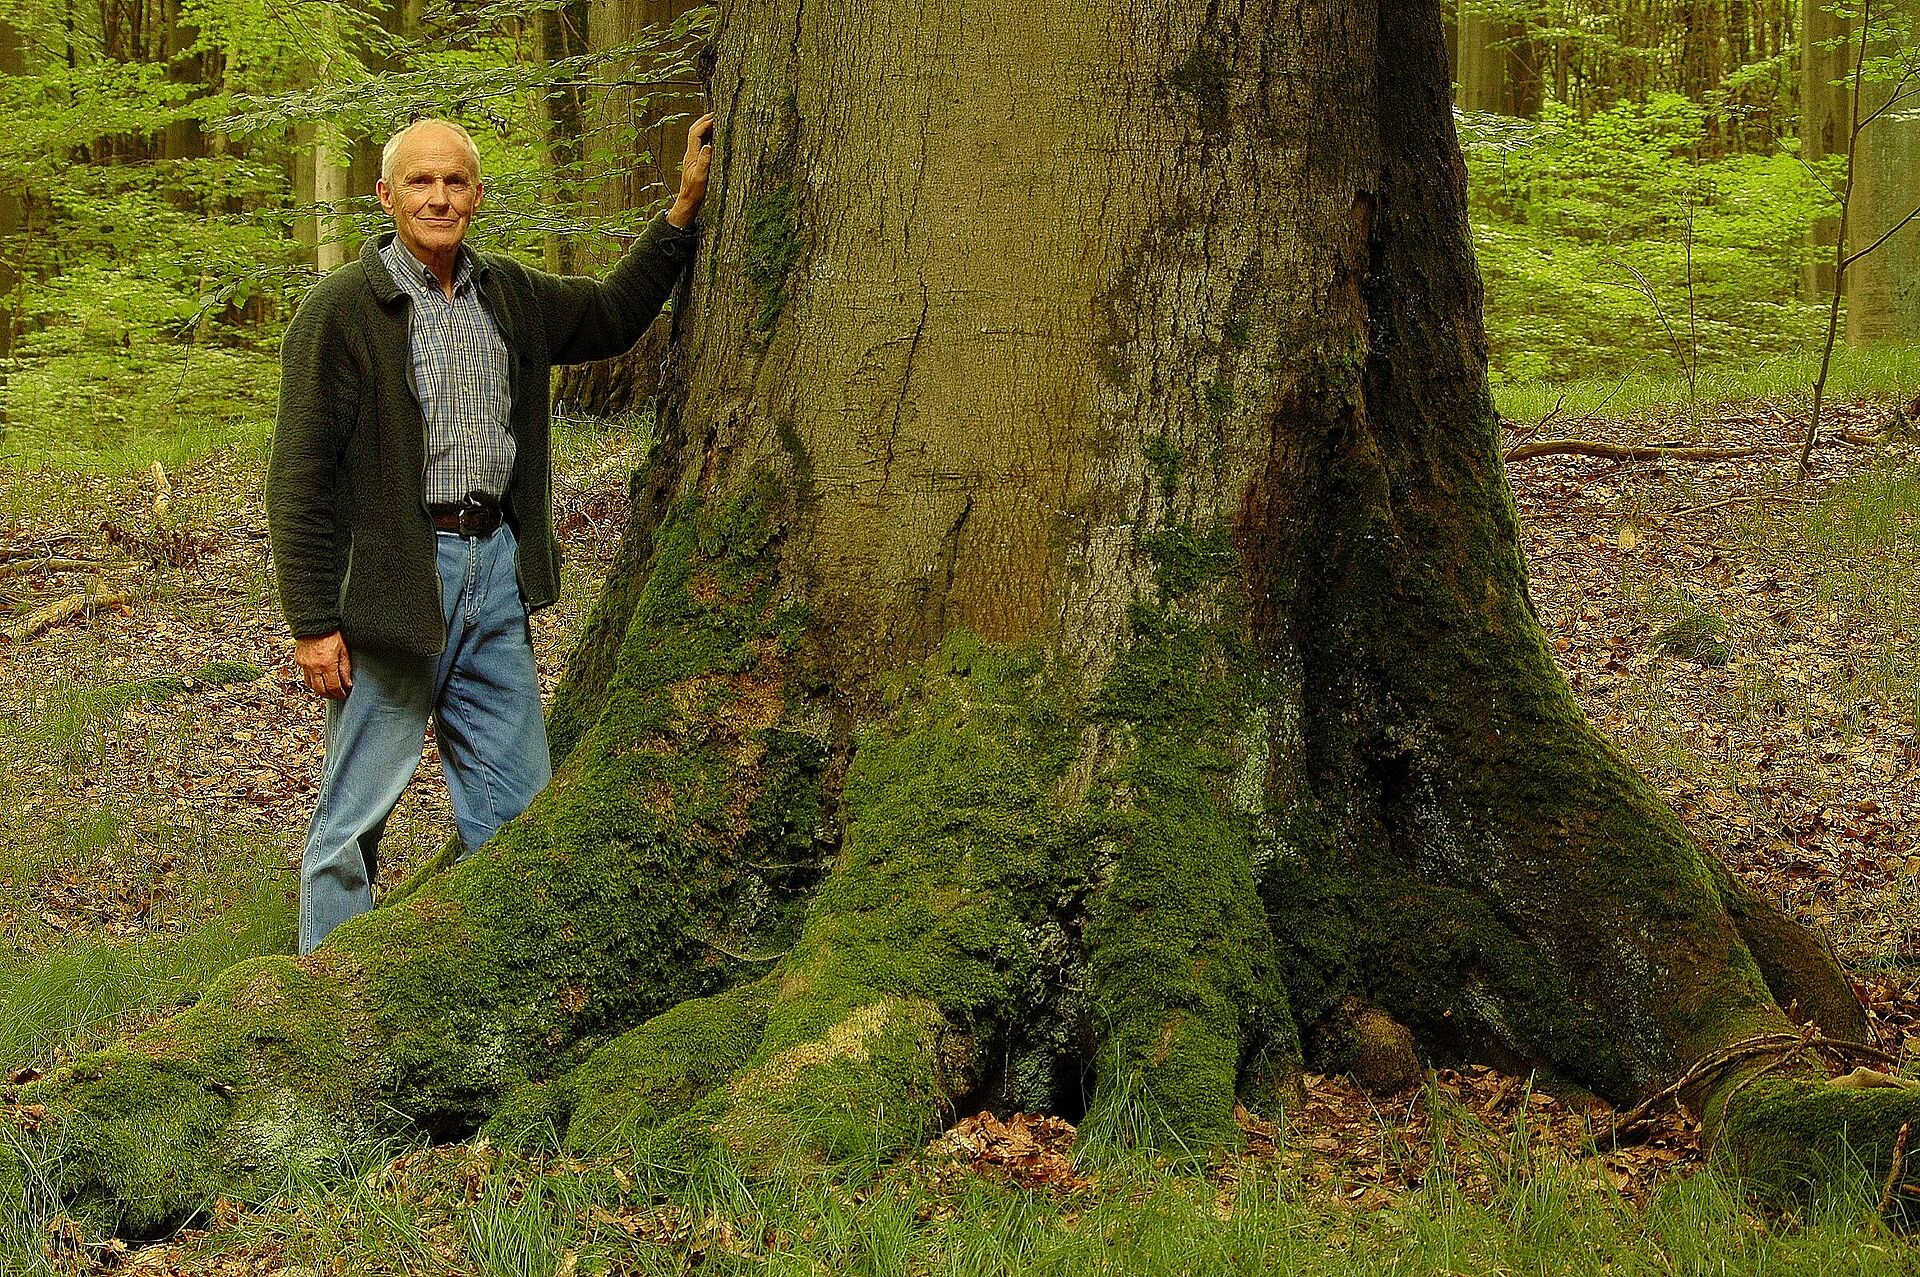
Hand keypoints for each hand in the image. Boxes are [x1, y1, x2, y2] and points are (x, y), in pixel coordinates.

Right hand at [295, 631, 353, 699]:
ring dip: (319, 690)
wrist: (314, 623)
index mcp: (327, 664)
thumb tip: (347, 683)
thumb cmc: (331, 633)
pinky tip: (318, 680)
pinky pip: (305, 676)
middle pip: (320, 690)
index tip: (343, 694)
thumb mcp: (344, 651)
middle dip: (329, 695)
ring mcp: (305, 665)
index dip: (339, 693)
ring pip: (311, 686)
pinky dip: (312, 681)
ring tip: (328, 690)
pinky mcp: (299, 661)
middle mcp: (314, 667)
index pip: (333, 687)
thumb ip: (345, 668)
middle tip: (336, 695)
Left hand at [667, 113, 714, 227]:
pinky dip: (708, 137)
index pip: (695, 133)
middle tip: (716, 114)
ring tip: (717, 121)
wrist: (687, 203)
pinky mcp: (696, 162)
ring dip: (705, 127)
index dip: (705, 124)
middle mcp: (691, 154)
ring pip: (697, 136)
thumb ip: (704, 162)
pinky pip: (701, 144)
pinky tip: (715, 137)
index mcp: (691, 156)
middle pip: (694, 131)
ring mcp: (693, 158)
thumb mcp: (701, 178)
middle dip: (704, 121)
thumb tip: (709, 145)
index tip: (716, 117)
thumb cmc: (694, 193)